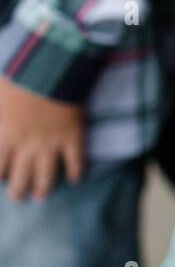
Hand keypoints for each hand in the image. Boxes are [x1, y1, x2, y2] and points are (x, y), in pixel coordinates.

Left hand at [0, 75, 84, 200]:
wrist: (51, 68)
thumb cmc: (19, 78)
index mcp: (7, 136)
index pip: (0, 166)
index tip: (1, 179)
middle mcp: (28, 146)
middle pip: (21, 177)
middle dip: (18, 191)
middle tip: (18, 198)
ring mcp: (52, 143)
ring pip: (47, 174)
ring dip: (43, 188)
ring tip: (41, 196)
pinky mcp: (73, 136)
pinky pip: (76, 160)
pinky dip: (76, 171)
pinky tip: (75, 179)